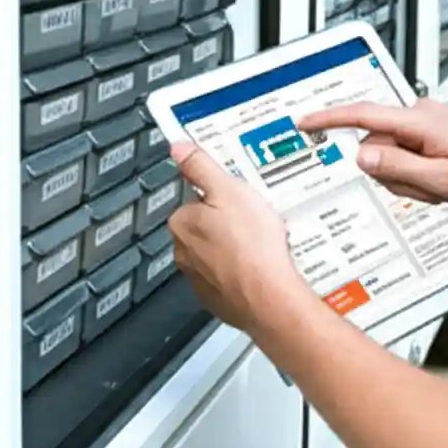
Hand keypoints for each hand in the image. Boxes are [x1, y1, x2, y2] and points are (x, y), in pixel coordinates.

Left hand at [167, 142, 314, 332]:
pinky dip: (242, 274)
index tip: (241, 199)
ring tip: (265, 246)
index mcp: (182, 222)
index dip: (223, 197)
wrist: (269, 298)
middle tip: (257, 221)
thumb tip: (177, 147)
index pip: (198, 200)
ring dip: (236, 250)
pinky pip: (229, 279)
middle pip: (207, 228)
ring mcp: (199, 280)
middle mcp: (183, 252)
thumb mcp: (229, 190)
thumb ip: (201, 167)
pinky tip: (262, 269)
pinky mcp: (217, 300)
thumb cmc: (252, 244)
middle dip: (229, 224)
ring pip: (218, 254)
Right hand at [299, 99, 447, 207]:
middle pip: (377, 147)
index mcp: (419, 122)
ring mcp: (423, 122)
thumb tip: (360, 156)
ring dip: (407, 177)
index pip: (363, 116)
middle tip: (426, 189)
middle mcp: (418, 115)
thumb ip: (398, 168)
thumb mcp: (442, 181)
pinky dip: (416, 172)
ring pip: (390, 155)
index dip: (331, 119)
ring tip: (438, 185)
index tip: (306, 122)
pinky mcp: (427, 131)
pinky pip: (404, 154)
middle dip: (392, 174)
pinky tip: (439, 180)